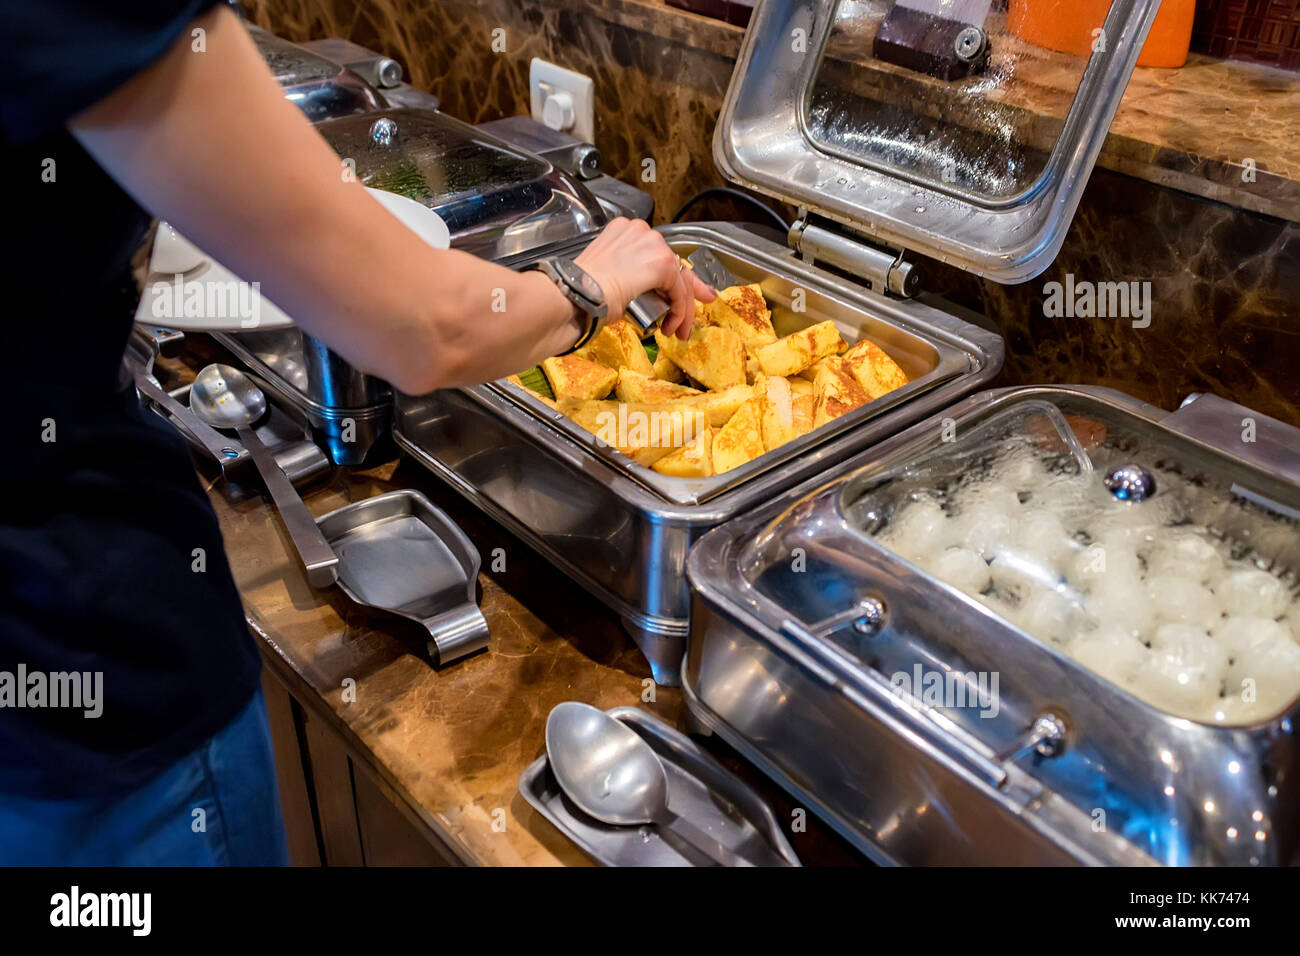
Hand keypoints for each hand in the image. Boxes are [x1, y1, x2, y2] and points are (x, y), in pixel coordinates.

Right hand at [574, 218, 715, 339]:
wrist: (575, 296)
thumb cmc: (580, 292)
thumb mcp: (605, 275)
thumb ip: (627, 274)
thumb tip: (641, 291)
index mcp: (625, 230)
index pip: (658, 251)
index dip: (675, 272)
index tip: (688, 288)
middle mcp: (641, 231)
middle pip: (674, 262)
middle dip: (689, 290)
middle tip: (694, 311)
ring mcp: (652, 245)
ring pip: (680, 278)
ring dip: (682, 308)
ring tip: (677, 330)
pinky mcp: (662, 263)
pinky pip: (679, 290)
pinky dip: (679, 311)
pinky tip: (671, 325)